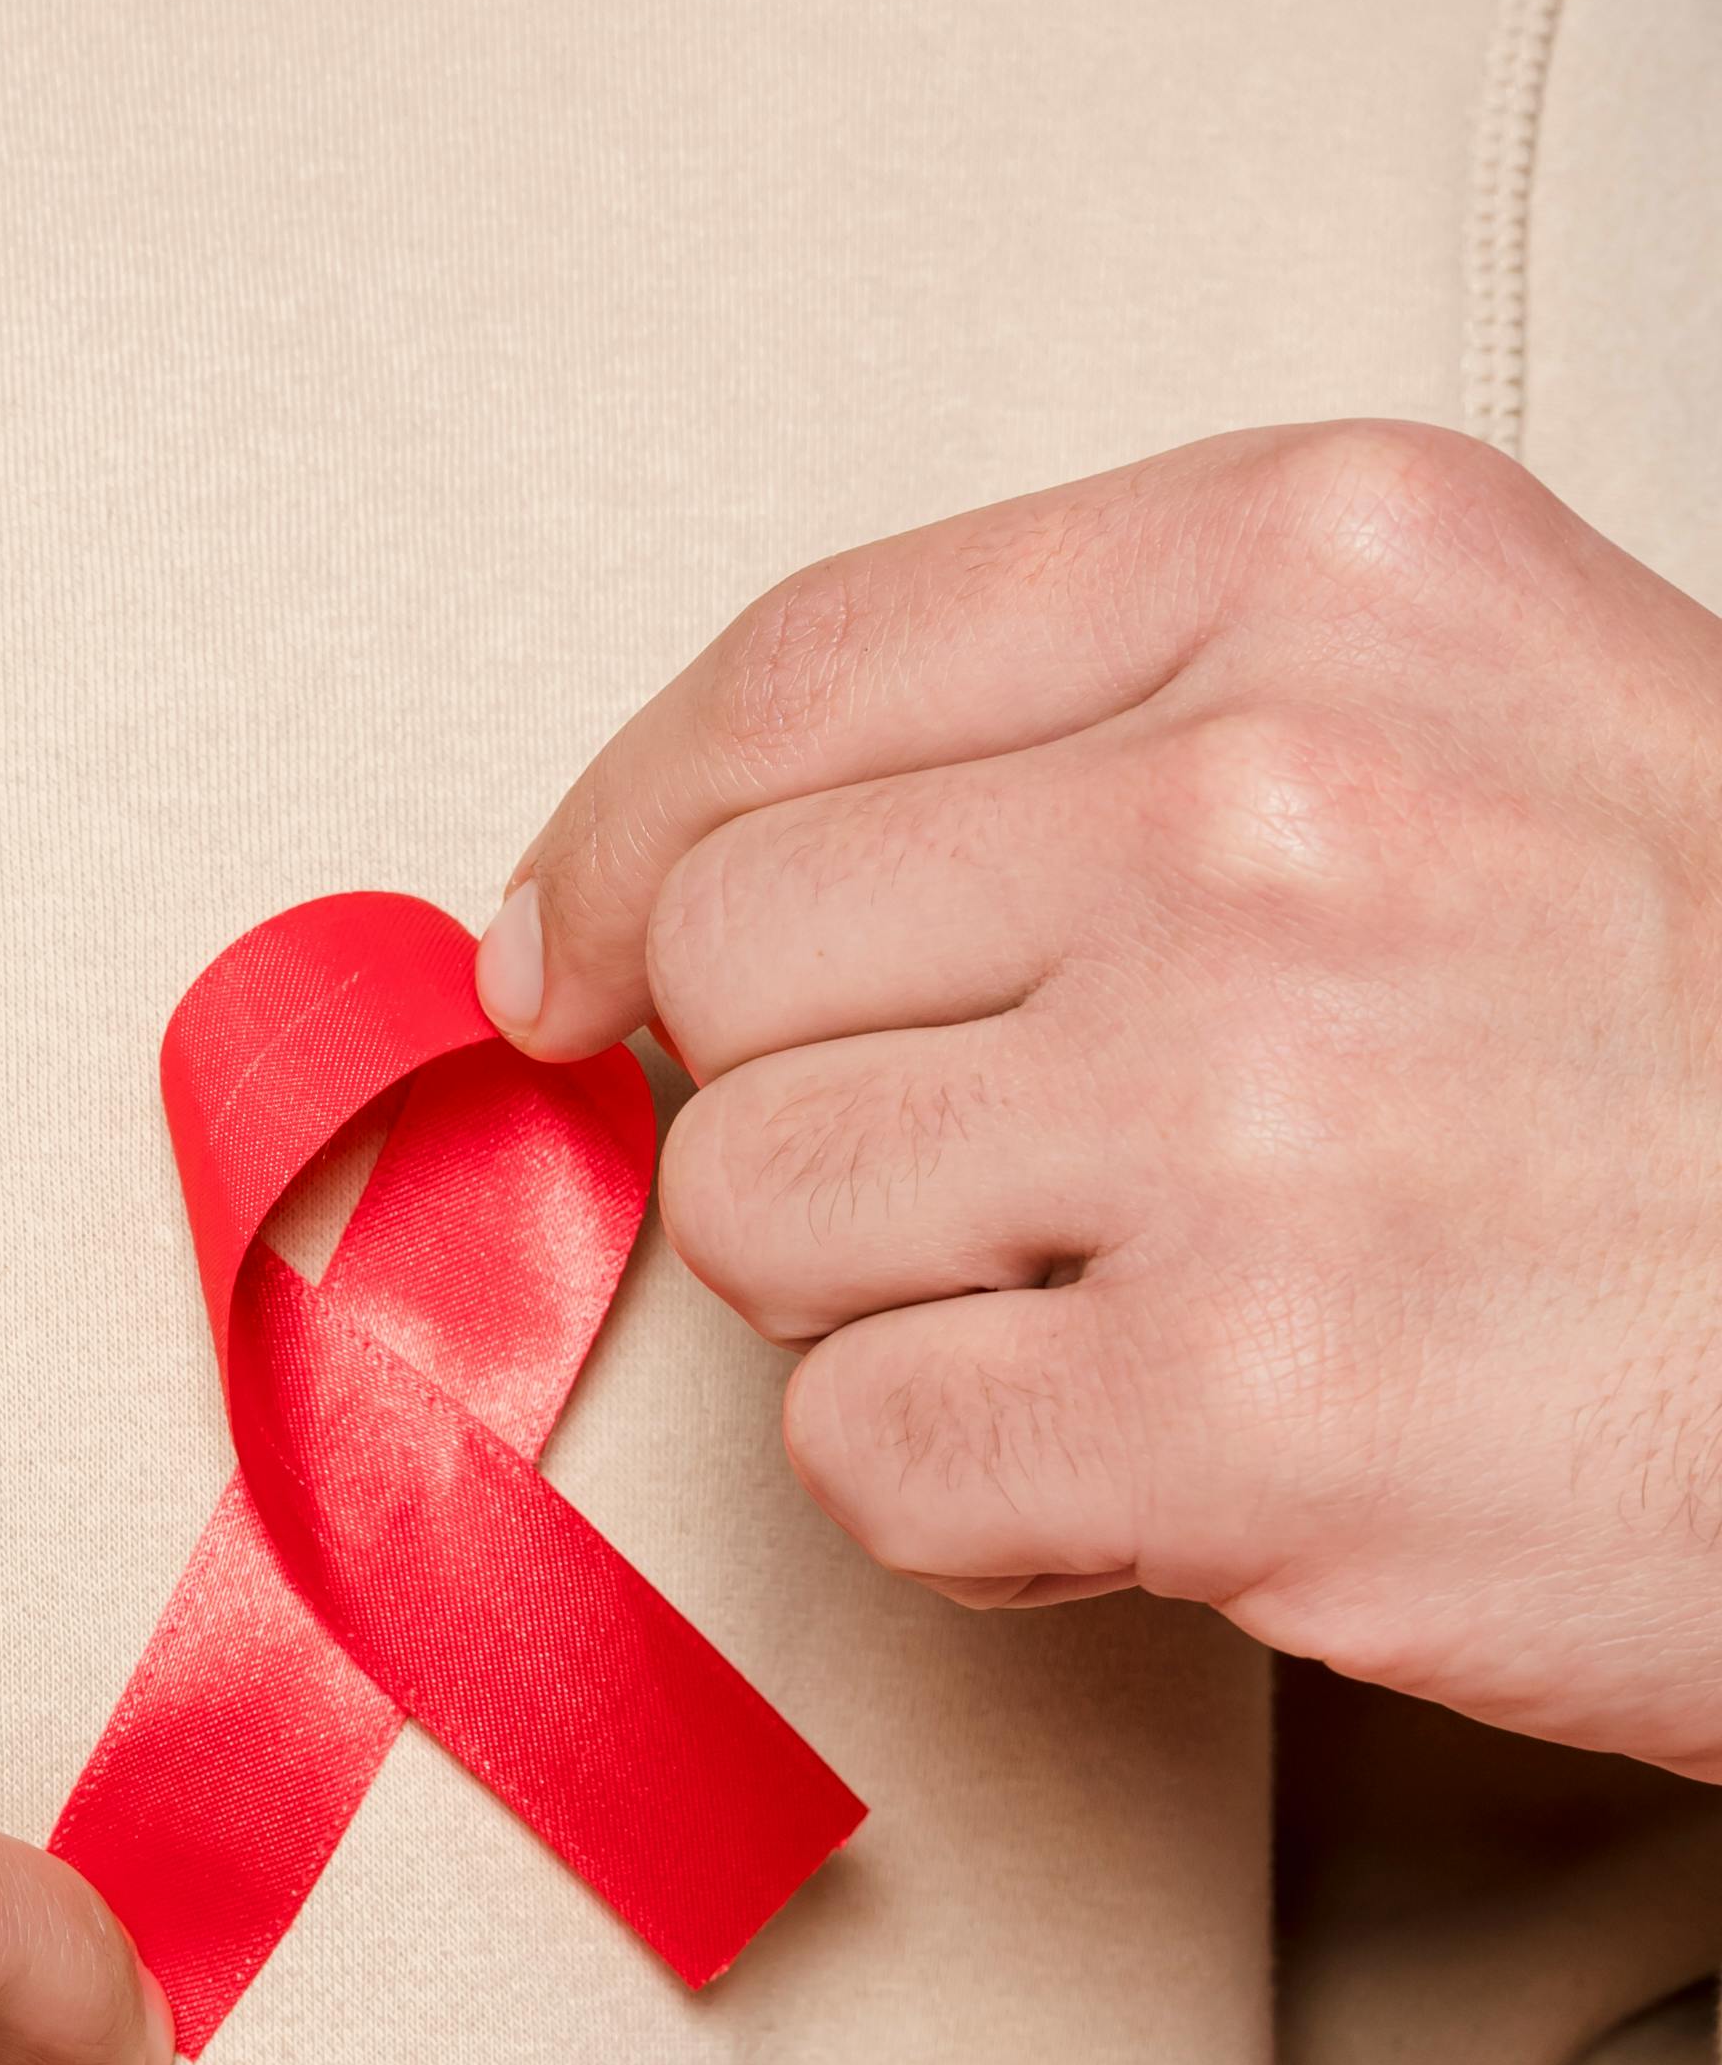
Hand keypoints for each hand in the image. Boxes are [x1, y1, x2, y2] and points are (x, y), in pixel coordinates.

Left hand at [477, 422, 1721, 1774]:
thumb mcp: (1495, 725)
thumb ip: (1111, 732)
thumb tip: (628, 885)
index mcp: (1337, 566)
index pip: (794, 676)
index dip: (632, 838)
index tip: (570, 952)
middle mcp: (1275, 799)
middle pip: (737, 953)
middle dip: (825, 1096)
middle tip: (1042, 1180)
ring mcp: (1250, 1104)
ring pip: (764, 1206)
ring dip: (903, 1305)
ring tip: (1155, 1310)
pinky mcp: (1237, 1406)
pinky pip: (865, 1451)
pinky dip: (980, 1499)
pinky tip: (1182, 1464)